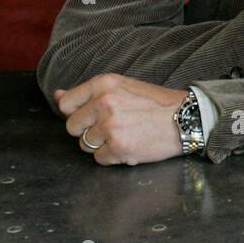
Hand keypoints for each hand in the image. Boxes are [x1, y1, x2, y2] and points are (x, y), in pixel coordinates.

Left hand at [54, 73, 188, 165]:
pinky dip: (113, 156)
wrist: (186, 118)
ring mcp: (110, 127)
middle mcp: (104, 103)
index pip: (66, 104)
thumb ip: (89, 93)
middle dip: (88, 130)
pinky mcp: (118, 147)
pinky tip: (130, 145)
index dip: (77, 113)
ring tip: (124, 135)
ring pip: (85, 144)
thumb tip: (57, 96)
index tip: (92, 115)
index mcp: (104, 84)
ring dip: (101, 144)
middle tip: (113, 126)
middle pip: (72, 127)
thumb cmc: (156, 103)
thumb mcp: (123, 87)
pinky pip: (99, 158)